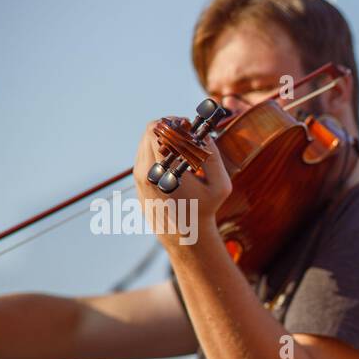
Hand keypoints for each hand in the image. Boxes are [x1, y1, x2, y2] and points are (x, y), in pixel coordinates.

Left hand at [132, 118, 231, 249]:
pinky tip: (175, 160)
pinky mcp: (138, 181)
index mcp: (161, 170)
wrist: (184, 236)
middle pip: (150, 132)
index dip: (174, 122)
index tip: (188, 125)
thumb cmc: (204, 210)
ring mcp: (139, 176)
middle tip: (186, 132)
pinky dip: (159, 151)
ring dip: (163, 139)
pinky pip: (145, 155)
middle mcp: (145, 171)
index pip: (157, 130)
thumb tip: (204, 135)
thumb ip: (213, 157)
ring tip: (183, 146)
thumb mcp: (220, 186)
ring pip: (146, 142)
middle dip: (169, 128)